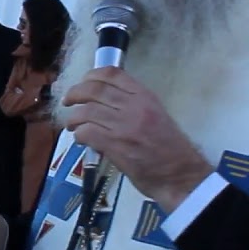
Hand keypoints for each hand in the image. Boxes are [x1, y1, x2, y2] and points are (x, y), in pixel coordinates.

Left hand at [61, 67, 212, 211]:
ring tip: (72, 125)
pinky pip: (87, 132)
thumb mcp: (156, 115)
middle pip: (93, 90)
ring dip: (74, 118)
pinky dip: (79, 135)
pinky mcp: (115, 146)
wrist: (180, 174)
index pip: (112, 74)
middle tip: (68, 102)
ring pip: (86, 111)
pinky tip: (81, 140)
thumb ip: (132, 104)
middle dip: (75, 94)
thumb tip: (103, 102)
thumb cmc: (169, 147)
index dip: (91, 75)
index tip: (83, 82)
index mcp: (145, 96)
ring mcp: (124, 126)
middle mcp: (134, 106)